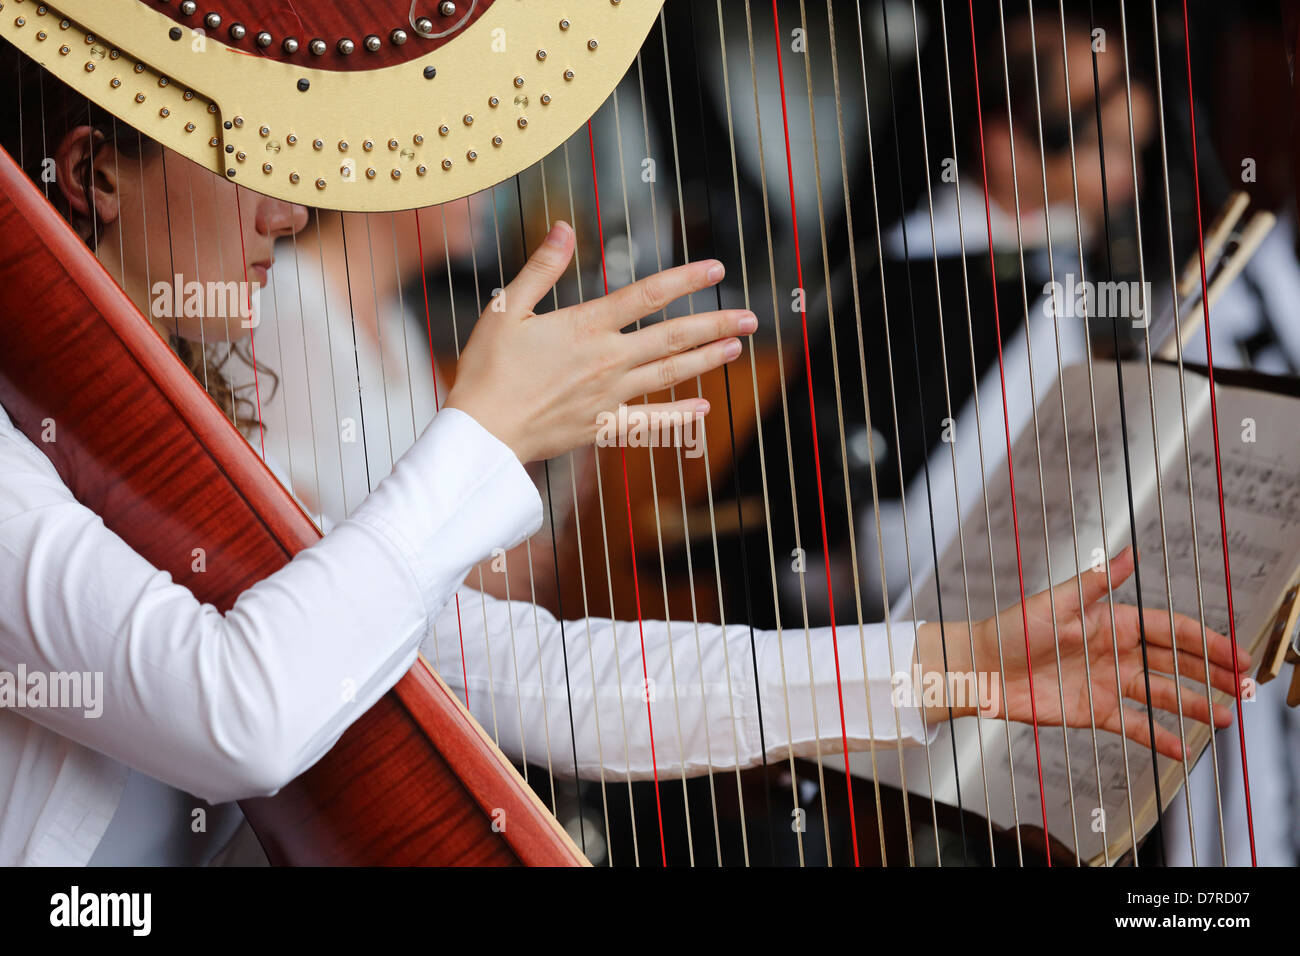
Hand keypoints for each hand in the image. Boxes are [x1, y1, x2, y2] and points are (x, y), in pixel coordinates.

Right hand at [445, 220, 756, 462]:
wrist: (482, 432)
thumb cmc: (487, 369)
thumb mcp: (506, 307)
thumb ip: (541, 267)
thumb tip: (563, 227)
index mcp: (586, 326)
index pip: (648, 294)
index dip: (686, 280)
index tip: (717, 270)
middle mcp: (608, 360)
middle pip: (673, 337)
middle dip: (715, 324)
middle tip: (751, 317)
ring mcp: (609, 395)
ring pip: (671, 375)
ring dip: (707, 360)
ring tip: (736, 347)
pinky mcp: (602, 426)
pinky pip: (649, 422)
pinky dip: (678, 417)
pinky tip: (703, 409)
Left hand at [916, 547, 1249, 760]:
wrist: (983, 668)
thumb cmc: (1013, 628)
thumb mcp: (1057, 602)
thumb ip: (1096, 582)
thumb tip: (1128, 554)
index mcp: (1112, 622)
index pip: (1170, 630)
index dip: (1206, 641)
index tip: (1236, 654)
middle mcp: (1117, 652)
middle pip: (1175, 663)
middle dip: (1212, 673)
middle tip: (1244, 687)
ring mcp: (1109, 683)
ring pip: (1162, 695)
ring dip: (1193, 704)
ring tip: (1222, 717)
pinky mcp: (1095, 712)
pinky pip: (1135, 725)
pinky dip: (1159, 737)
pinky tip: (1182, 748)